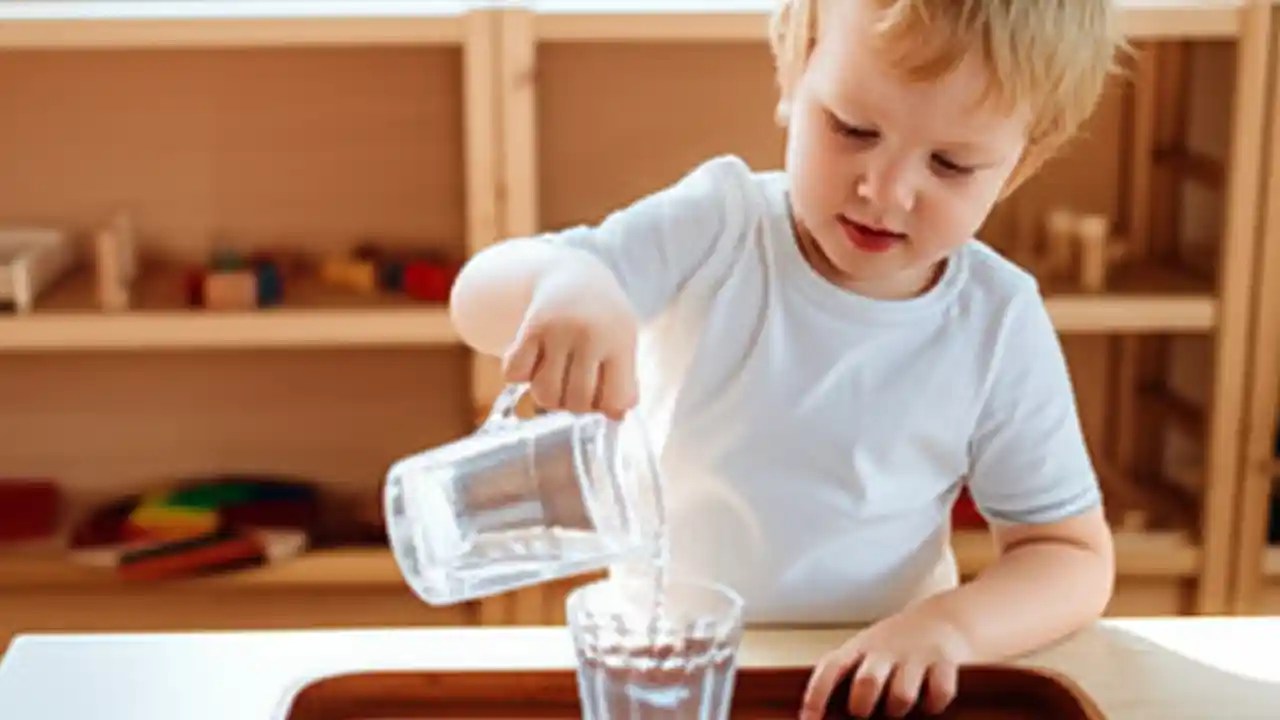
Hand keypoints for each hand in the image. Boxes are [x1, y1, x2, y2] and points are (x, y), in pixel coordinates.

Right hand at [502, 254, 638, 418]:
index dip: (605, 407)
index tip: (601, 394)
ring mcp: (559, 331)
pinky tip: (533, 363)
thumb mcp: (623, 344)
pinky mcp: (530, 327)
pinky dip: (519, 376)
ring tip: (554, 380)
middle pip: (576, 402)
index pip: (614, 401)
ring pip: (544, 394)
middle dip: (573, 405)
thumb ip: (624, 382)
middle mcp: (591, 336)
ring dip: (546, 397)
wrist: (574, 274)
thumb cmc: (603, 320)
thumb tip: (616, 417)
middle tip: (574, 387)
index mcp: (620, 342)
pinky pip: (515, 374)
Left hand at [800, 603, 974, 718]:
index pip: (830, 669)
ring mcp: (916, 655)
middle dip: (862, 706)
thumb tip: (822, 715)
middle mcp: (886, 651)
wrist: (945, 617)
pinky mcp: (945, 662)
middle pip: (866, 683)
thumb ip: (847, 676)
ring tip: (900, 706)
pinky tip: (930, 701)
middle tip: (865, 712)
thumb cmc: (897, 645)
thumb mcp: (866, 651)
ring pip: (901, 695)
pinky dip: (934, 704)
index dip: (816, 695)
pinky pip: (939, 693)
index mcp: (860, 648)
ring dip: (898, 709)